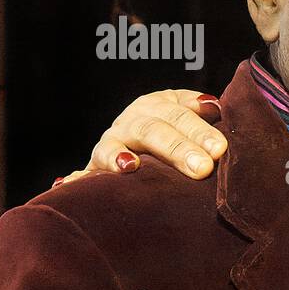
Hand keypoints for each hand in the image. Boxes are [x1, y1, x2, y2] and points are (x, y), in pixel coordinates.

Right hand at [56, 90, 226, 185]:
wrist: (141, 141)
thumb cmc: (180, 132)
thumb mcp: (190, 116)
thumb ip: (202, 113)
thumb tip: (214, 106)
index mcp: (159, 105)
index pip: (180, 114)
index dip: (199, 130)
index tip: (219, 149)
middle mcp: (133, 120)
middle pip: (153, 130)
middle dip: (177, 149)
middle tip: (202, 167)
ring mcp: (111, 142)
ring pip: (114, 145)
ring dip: (120, 157)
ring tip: (130, 167)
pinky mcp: (94, 166)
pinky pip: (83, 172)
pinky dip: (77, 179)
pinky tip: (69, 184)